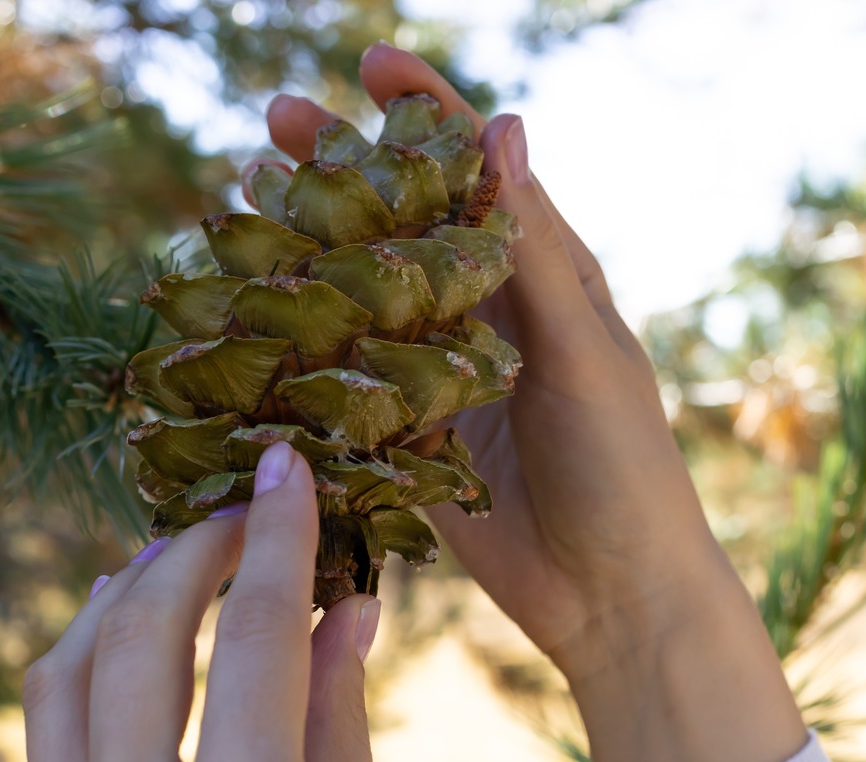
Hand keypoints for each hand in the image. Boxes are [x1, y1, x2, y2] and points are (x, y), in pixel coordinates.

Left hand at [24, 443, 395, 761]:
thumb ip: (337, 733)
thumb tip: (347, 608)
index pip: (258, 639)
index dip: (277, 539)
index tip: (286, 468)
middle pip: (143, 635)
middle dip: (195, 550)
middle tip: (242, 513)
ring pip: (66, 674)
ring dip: (123, 595)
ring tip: (176, 554)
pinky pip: (46, 737)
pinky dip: (81, 661)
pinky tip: (118, 629)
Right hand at [254, 44, 804, 761]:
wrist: (615, 595)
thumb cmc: (623, 468)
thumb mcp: (580, 353)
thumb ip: (533, 253)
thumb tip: (504, 126)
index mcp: (540, 273)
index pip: (475, 169)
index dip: (425, 111)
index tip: (370, 64)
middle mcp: (484, 309)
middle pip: (401, 217)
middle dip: (341, 164)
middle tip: (272, 122)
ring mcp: (439, 372)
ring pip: (361, 289)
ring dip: (307, 246)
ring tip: (243, 202)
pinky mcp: (408, 433)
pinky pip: (347, 376)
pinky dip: (301, 344)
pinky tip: (249, 318)